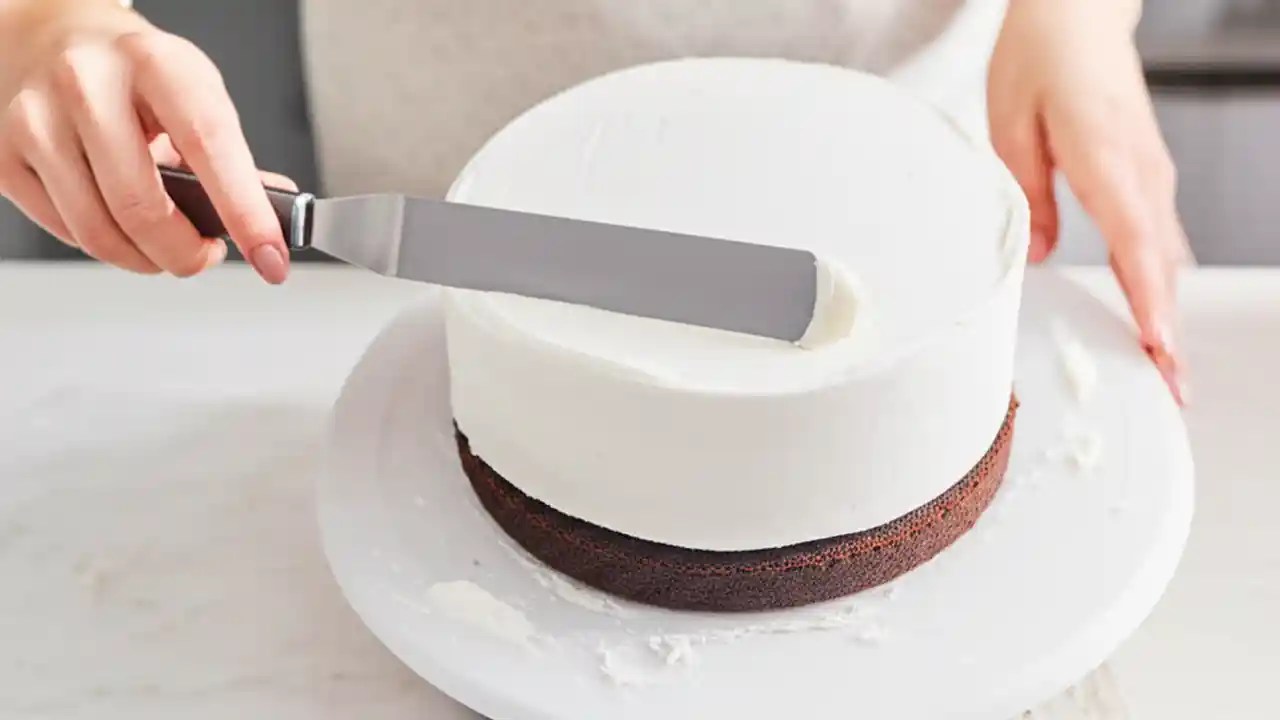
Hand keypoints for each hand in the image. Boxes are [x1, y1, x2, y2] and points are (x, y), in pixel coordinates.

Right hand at [0, 0, 290, 281]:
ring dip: (146, 259)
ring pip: (100, 234)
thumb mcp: (193, 91)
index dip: (246, 215)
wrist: (48, 34)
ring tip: (165, 243)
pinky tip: (117, 220)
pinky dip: (104, 244)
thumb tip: (271, 217)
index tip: (271, 259)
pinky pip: (66, 233)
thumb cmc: (132, 70)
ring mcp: (36, 119)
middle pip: (144, 209)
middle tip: (203, 255)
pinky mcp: (4, 155)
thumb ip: (233, 158)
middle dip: (187, 255)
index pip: (210, 148)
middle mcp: (87, 84)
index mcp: (154, 63)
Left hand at [988, 0, 1191, 403]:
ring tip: (1168, 373)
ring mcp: (1152, 177)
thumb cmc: (1040, 60)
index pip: (1134, 241)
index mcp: (1107, 158)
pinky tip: (1156, 322)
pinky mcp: (1147, 178)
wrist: (1080, 14)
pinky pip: (1158, 242)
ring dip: (1168, 316)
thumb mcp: (1010, 123)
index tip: (1158, 344)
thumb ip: (1027, 195)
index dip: (1147, 298)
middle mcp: (1142, 173)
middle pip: (1161, 265)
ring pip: (1165, 259)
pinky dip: (1159, 286)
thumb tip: (1040, 257)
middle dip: (1169, 331)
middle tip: (1172, 392)